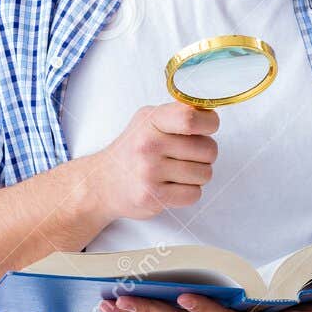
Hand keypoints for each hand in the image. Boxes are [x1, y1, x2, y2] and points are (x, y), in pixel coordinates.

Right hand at [79, 102, 219, 220]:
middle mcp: (148, 144)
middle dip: (205, 154)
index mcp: (151, 120)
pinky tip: (172, 187)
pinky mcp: (152, 196)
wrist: (102, 182)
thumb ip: (177, 114)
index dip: (209, 124)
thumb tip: (209, 114)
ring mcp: (149, 172)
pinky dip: (188, 193)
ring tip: (177, 172)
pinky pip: (194, 194)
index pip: (191, 118)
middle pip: (207, 149)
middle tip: (186, 156)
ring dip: (197, 175)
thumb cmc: (133, 150)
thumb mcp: (149, 121)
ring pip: (205, 174)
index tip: (206, 129)